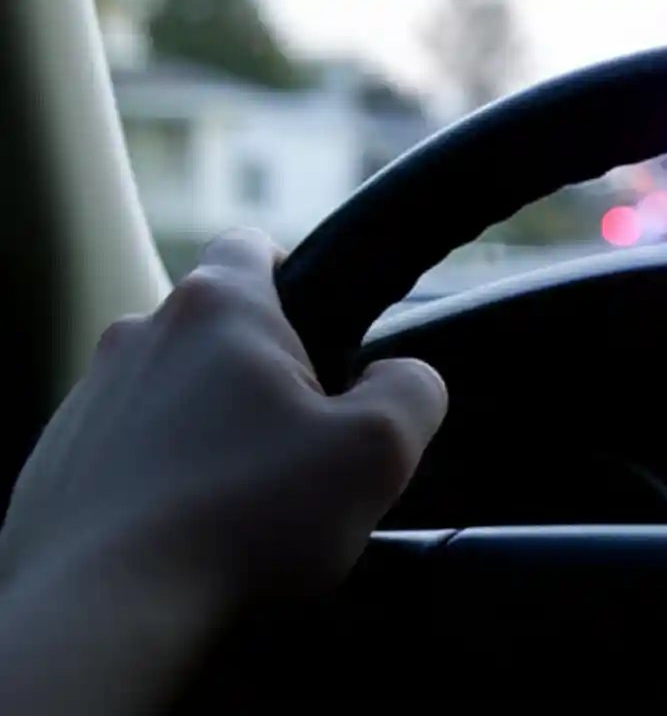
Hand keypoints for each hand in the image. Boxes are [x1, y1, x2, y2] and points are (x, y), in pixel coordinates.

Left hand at [0, 229, 446, 713]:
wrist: (108, 614)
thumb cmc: (245, 521)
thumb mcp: (378, 451)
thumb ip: (414, 391)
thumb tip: (406, 379)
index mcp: (219, 309)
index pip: (256, 245)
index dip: (299, 282)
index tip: (324, 343)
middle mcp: (141, 335)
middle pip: (219, 329)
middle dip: (263, 374)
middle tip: (302, 445)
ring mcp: (90, 398)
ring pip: (173, 392)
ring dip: (211, 428)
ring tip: (244, 502)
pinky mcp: (59, 461)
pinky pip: (129, 450)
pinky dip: (164, 476)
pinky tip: (191, 531)